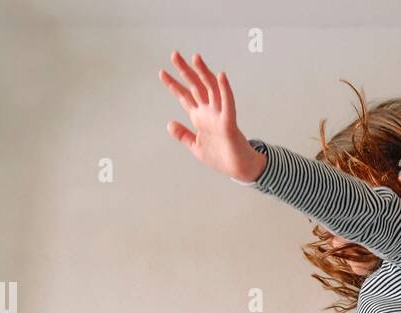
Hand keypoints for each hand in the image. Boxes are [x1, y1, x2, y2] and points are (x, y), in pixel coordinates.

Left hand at [159, 51, 265, 181]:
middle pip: (195, 86)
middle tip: (174, 55)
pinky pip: (228, 103)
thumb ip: (183, 135)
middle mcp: (209, 112)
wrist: (238, 168)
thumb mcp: (196, 146)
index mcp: (200, 117)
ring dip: (203, 73)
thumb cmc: (221, 157)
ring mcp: (219, 115)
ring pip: (211, 88)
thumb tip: (170, 124)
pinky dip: (225, 89)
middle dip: (185, 71)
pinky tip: (221, 76)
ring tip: (195, 58)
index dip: (173, 84)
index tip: (162, 72)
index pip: (185, 96)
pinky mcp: (229, 122)